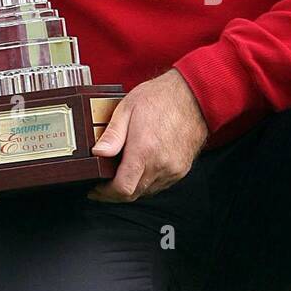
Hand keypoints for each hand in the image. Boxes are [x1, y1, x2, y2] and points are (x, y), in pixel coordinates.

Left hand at [87, 68, 208, 202]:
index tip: (96, 188)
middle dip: (115, 193)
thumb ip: (112, 134)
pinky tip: (141, 167)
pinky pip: (159, 184)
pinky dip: (147, 181)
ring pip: (146, 191)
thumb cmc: (161, 98)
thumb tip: (98, 153)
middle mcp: (160, 165)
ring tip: (121, 173)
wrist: (193, 95)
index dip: (106, 193)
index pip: (123, 189)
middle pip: (133, 194)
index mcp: (144, 151)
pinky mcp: (181, 169)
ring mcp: (173, 169)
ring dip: (132, 186)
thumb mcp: (127, 108)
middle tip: (103, 184)